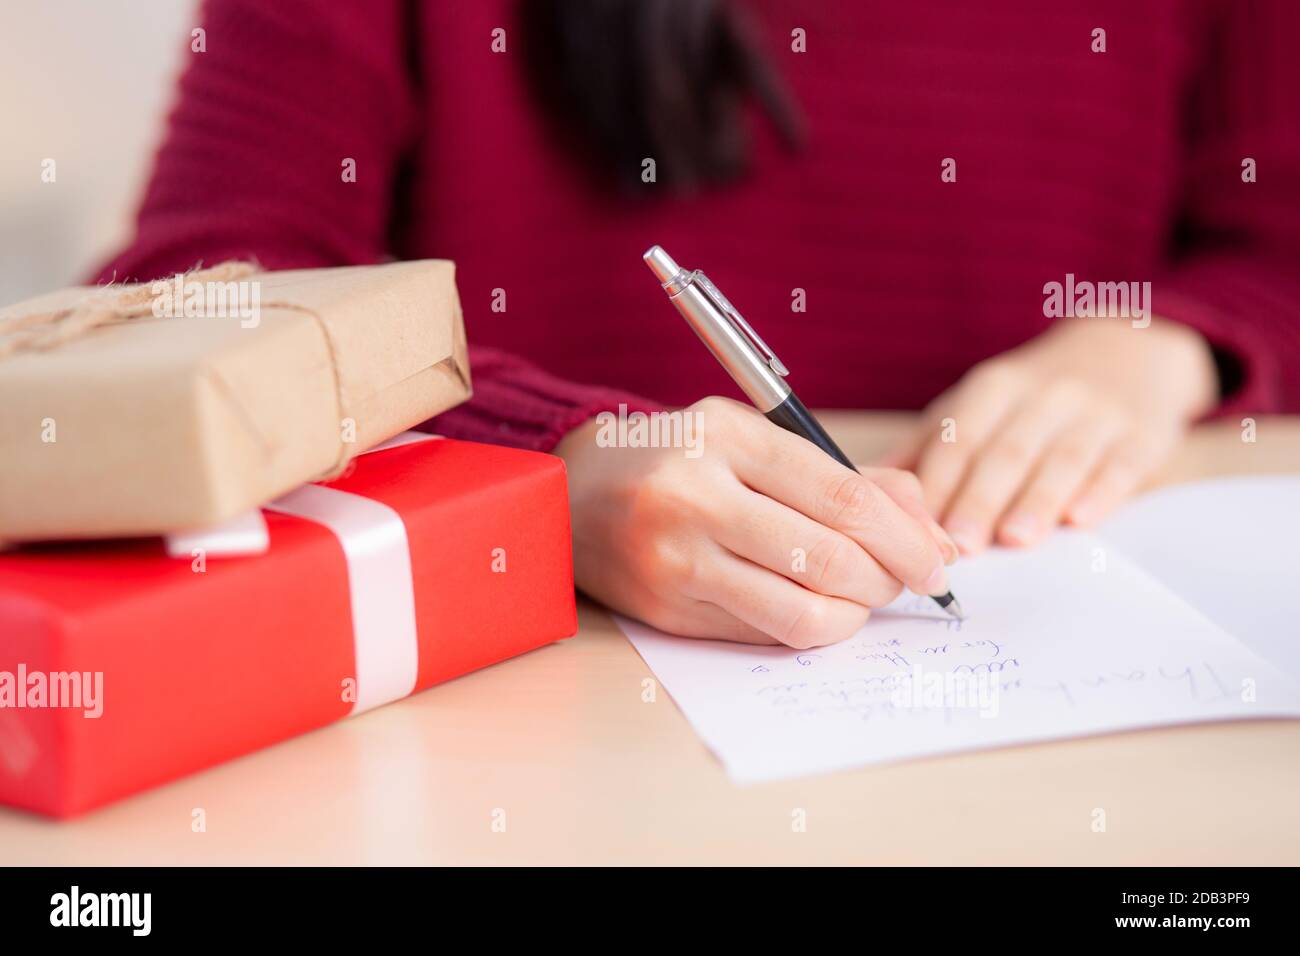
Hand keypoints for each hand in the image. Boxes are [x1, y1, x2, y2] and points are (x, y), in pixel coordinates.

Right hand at [556, 397, 956, 647]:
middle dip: (889, 580)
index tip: (938, 559)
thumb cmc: (679, 458)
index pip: (843, 496)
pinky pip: (764, 635)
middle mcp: (695, 499)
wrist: (573, 492)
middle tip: (905, 581)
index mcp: (725, 438)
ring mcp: (676, 562)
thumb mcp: (756, 437)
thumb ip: (844, 475)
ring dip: (854, 613)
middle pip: (831, 559)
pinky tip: (813, 606)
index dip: (906, 536)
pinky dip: (809, 627)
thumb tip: (929, 533)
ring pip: (802, 613)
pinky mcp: (667, 612)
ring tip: (860, 595)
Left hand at [887, 317, 1217, 553]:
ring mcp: (1096, 413)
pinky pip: (1120, 464)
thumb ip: (930, 445)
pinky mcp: (1143, 435)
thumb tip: (868, 486)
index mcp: (993, 388)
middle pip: (1005, 452)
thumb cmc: (1033, 397)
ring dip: (1036, 500)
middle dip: (979, 499)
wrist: (1128, 350)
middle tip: (959, 546)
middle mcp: (1043, 395)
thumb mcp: (979, 403)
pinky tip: (1081, 519)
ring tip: (1014, 540)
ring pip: (1061, 458)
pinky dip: (1101, 492)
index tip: (916, 528)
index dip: (938, 483)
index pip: (959, 437)